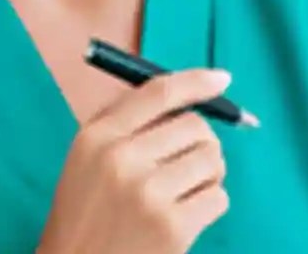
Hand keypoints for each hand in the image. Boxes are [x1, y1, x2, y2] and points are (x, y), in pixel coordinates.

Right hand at [36, 68, 232, 253]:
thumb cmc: (84, 216)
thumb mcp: (87, 160)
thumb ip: (127, 122)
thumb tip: (186, 92)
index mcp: (98, 137)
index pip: (158, 93)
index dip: (196, 82)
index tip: (222, 80)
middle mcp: (122, 159)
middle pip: (195, 126)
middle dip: (202, 142)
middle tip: (189, 163)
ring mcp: (149, 194)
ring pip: (212, 159)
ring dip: (209, 174)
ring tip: (185, 191)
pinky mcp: (173, 228)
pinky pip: (218, 197)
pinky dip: (209, 205)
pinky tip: (185, 216)